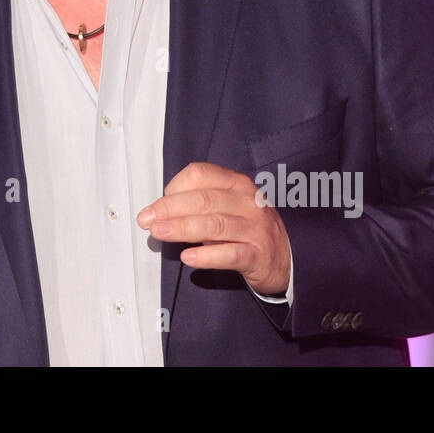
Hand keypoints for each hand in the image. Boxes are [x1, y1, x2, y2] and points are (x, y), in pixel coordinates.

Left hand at [138, 162, 291, 294]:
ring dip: (182, 228)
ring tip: (159, 233)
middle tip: (146, 220)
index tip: (157, 204)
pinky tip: (188, 258)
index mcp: (236, 184)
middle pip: (203, 200)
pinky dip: (207, 256)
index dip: (174, 187)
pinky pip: (231, 254)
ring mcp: (255, 228)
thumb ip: (201, 202)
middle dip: (169, 209)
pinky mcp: (258, 255)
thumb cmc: (248, 228)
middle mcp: (247, 202)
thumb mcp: (229, 205)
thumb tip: (161, 210)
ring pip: (214, 225)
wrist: (287, 256)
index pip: (201, 174)